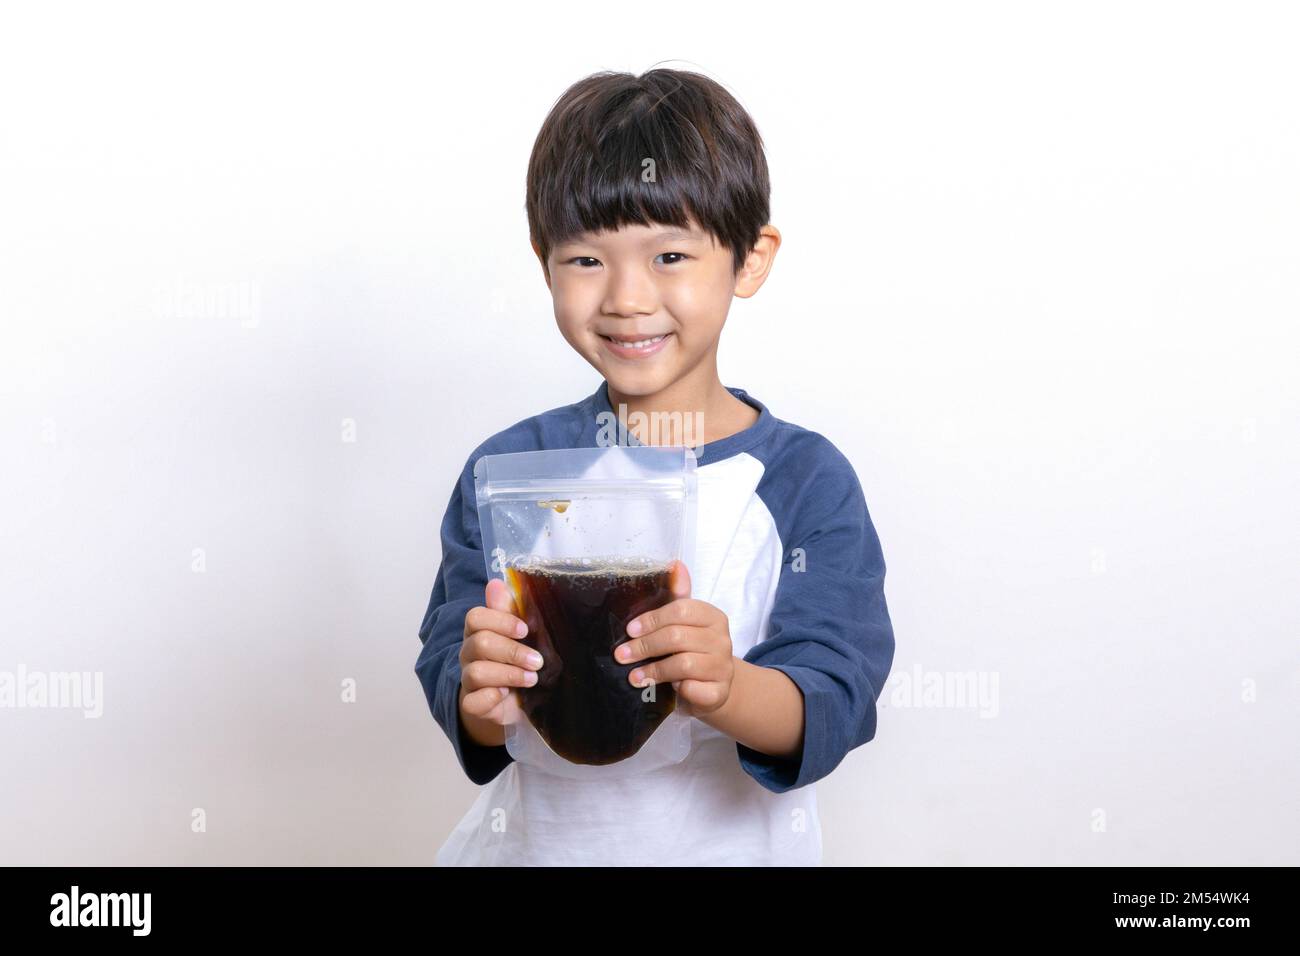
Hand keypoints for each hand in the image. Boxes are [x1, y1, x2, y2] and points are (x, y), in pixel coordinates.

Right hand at [458, 577, 542, 726]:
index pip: (475, 617)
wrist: (512, 703)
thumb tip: (498, 582)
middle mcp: (469, 654)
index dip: (501, 621)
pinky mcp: (472, 705)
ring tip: (532, 678)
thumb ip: (509, 610)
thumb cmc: (516, 662)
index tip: (525, 630)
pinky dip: (492, 697)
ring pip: (476, 672)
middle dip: (512, 651)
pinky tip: (508, 695)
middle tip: (537, 660)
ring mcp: (468, 680)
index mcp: (479, 632)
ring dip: (509, 674)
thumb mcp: (518, 636)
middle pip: (479, 643)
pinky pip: (473, 700)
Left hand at [613, 560, 734, 717]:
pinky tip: (668, 690)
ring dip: (654, 670)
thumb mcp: (686, 623)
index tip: (630, 630)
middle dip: (644, 646)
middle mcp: (722, 640)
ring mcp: (723, 667)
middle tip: (622, 655)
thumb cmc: (694, 651)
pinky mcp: (720, 692)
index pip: (681, 610)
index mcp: (713, 617)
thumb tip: (675, 564)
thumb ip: (679, 596)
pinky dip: (680, 690)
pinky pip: (696, 689)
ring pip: (684, 664)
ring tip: (635, 677)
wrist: (715, 687)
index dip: (652, 620)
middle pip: (677, 637)